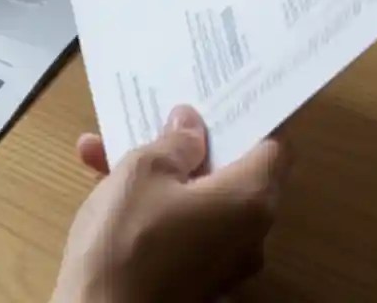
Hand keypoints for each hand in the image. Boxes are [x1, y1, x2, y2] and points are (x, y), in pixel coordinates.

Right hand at [51, 107, 291, 302]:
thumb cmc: (128, 237)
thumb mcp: (143, 171)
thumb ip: (174, 143)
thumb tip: (192, 126)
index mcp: (251, 199)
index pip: (274, 145)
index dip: (248, 118)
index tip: (220, 98)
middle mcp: (249, 233)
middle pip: (230, 173)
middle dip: (186, 144)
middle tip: (154, 117)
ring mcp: (223, 261)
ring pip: (195, 199)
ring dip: (155, 171)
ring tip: (103, 147)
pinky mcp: (193, 278)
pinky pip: (180, 227)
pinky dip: (150, 204)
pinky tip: (102, 183)